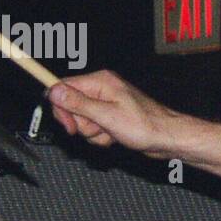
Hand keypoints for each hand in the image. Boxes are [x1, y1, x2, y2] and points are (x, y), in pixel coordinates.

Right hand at [47, 70, 180, 158]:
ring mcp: (106, 104)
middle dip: (81, 123)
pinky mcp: (110, 118)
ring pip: (82, 121)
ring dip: (93, 133)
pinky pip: (93, 129)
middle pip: (70, 106)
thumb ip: (79, 104)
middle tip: (97, 128)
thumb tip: (54, 91)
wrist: (166, 138)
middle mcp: (102, 90)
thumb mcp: (107, 115)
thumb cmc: (146, 125)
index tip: (67, 124)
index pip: (63, 87)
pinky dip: (101, 137)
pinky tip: (114, 137)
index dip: (60, 107)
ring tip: (111, 132)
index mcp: (100, 82)